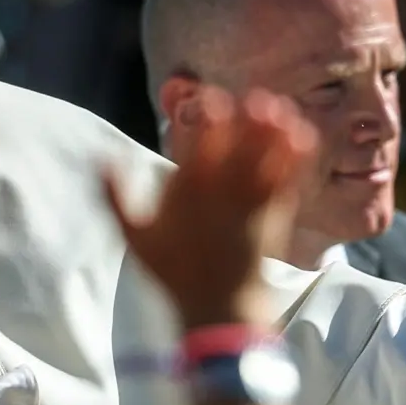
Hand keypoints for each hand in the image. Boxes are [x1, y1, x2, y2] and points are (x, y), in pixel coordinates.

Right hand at [105, 88, 314, 327]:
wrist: (219, 307)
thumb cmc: (174, 271)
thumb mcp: (135, 238)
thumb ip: (116, 198)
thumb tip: (101, 159)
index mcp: (188, 195)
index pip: (197, 149)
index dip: (207, 120)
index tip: (212, 97)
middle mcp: (222, 196)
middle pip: (237, 150)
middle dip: (247, 122)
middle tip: (255, 98)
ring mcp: (252, 206)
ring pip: (266, 162)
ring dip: (274, 133)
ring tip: (279, 108)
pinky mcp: (276, 217)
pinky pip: (289, 181)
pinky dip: (297, 158)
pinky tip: (304, 134)